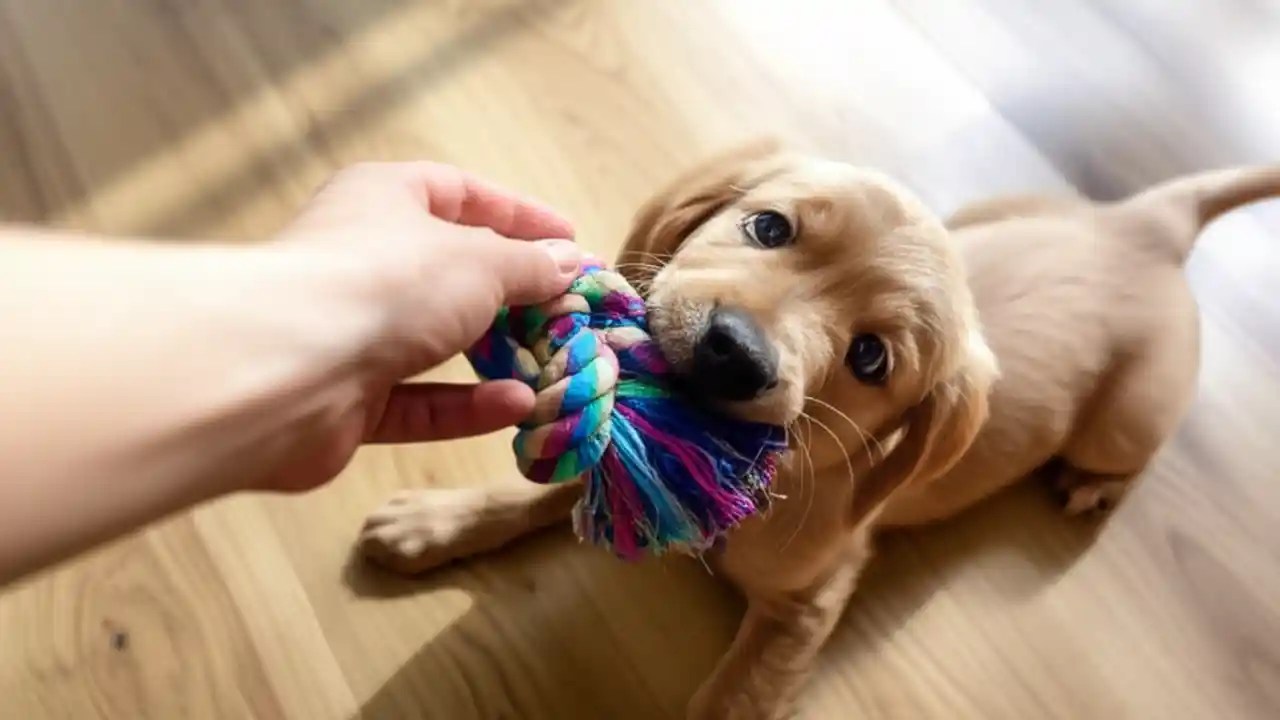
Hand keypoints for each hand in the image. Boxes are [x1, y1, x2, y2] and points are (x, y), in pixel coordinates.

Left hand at [267, 161, 581, 491]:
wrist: (283, 369)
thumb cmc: (385, 283)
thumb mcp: (479, 261)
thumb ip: (528, 265)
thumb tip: (568, 263)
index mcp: (383, 200)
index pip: (460, 194)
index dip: (518, 215)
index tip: (570, 243)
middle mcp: (363, 259)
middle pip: (449, 273)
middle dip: (512, 295)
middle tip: (569, 314)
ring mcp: (350, 332)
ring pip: (434, 342)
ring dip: (495, 356)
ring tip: (553, 367)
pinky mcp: (345, 398)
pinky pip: (417, 399)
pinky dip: (465, 405)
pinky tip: (515, 406)